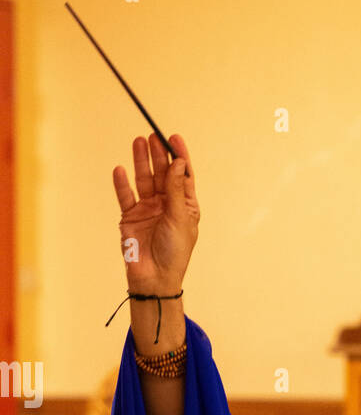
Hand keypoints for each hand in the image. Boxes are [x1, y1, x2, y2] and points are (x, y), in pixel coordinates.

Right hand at [112, 132, 199, 293]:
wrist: (154, 278)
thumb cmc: (174, 252)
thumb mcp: (179, 217)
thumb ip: (176, 189)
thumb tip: (179, 162)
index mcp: (185, 206)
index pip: (183, 175)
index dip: (179, 156)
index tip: (173, 137)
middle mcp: (167, 205)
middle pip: (162, 174)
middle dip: (158, 154)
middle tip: (153, 136)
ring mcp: (148, 210)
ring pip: (144, 180)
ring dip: (141, 162)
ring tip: (138, 142)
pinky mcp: (130, 217)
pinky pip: (125, 196)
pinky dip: (122, 183)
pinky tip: (120, 169)